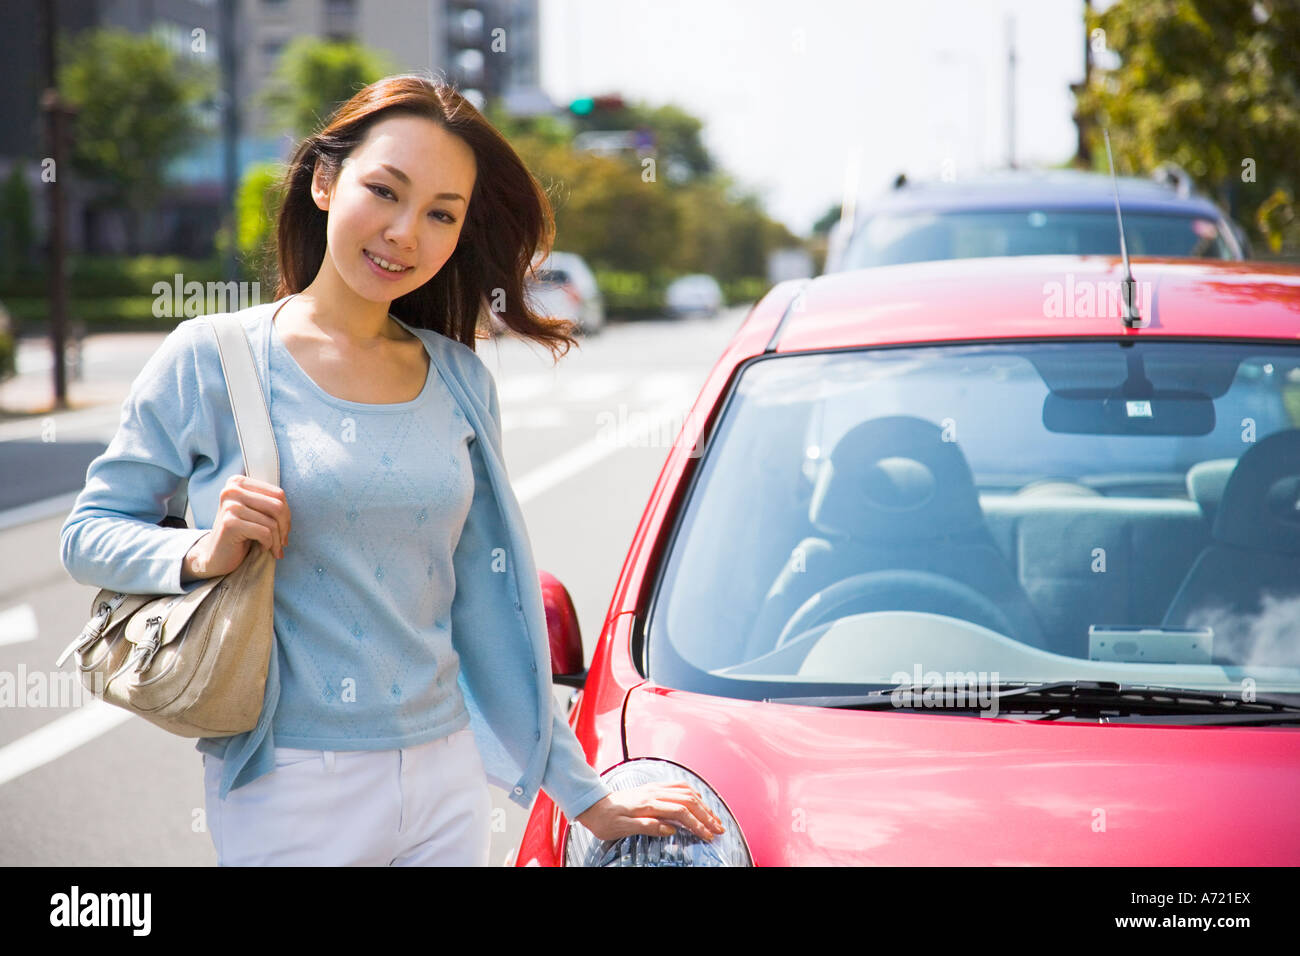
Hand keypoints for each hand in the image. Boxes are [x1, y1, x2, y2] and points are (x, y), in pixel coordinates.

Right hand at [185, 475, 291, 579]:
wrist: (216, 556)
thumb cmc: (240, 534)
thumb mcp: (255, 512)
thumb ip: (269, 503)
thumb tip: (290, 509)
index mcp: (238, 482)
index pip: (278, 494)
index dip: (287, 514)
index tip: (285, 529)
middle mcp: (232, 490)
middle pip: (278, 506)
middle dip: (285, 527)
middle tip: (282, 542)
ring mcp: (230, 506)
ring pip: (272, 522)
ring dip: (277, 540)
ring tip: (273, 548)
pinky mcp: (230, 523)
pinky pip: (264, 533)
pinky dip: (268, 544)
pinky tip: (261, 548)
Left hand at [572, 783, 725, 842]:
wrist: (592, 805)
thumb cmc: (605, 820)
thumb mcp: (622, 828)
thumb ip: (647, 826)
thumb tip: (670, 828)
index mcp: (648, 804)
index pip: (680, 812)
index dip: (697, 824)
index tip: (708, 836)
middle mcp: (654, 793)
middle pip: (688, 800)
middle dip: (706, 815)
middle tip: (719, 829)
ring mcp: (654, 788)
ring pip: (686, 791)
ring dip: (702, 804)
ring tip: (714, 817)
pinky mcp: (652, 788)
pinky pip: (677, 786)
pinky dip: (692, 793)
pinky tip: (698, 801)